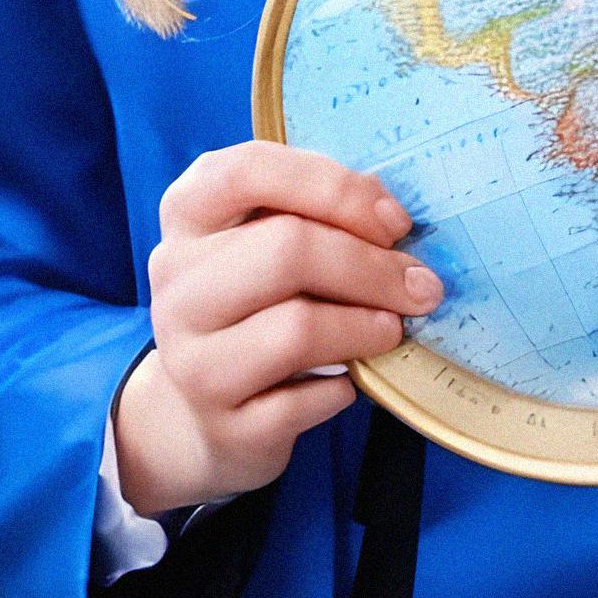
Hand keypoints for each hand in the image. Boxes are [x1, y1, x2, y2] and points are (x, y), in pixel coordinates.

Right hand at [113, 142, 442, 517]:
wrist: (198, 415)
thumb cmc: (252, 304)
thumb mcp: (263, 242)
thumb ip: (314, 214)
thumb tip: (392, 217)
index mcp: (188, 214)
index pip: (248, 171)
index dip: (334, 188)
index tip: (393, 220)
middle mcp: (175, 281)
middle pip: (287, 249)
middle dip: (372, 266)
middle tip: (421, 285)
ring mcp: (188, 358)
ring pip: (297, 327)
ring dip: (366, 326)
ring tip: (394, 328)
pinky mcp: (220, 426)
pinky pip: (302, 402)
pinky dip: (342, 389)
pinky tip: (351, 381)